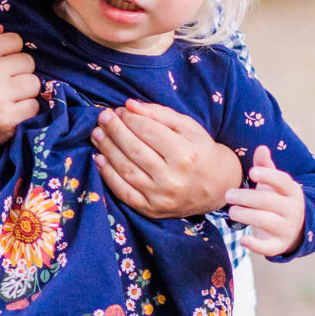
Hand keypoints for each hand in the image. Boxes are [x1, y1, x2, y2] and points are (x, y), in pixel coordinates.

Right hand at [0, 16, 41, 173]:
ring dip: (25, 90)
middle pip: (28, 61)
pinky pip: (34, 106)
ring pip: (34, 83)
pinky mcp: (7, 118)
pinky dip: (26, 109)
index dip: (8, 51)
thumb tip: (0, 27)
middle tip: (2, 81)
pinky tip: (10, 110)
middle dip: (18, 70)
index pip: (15, 40)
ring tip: (8, 95)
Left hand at [92, 101, 240, 217]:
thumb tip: (129, 105)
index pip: (148, 132)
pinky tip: (100, 159)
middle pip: (134, 150)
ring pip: (126, 170)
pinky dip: (108, 175)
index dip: (129, 119)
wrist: (217, 187)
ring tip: (97, 134)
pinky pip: (124, 192)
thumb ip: (159, 114)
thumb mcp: (188, 127)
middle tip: (102, 118)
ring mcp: (161, 197)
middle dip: (114, 131)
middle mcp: (173, 178)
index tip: (118, 110)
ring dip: (107, 150)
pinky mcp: (152, 210)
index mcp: (186, 154)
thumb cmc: (201, 151)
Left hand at [226, 144, 304, 257]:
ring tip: (231, 211)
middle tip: (228, 195)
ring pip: (267, 222)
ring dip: (246, 216)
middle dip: (247, 198)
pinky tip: (242, 240)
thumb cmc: (278, 200)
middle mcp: (292, 209)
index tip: (252, 173)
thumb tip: (261, 147)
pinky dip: (256, 245)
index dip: (268, 176)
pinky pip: (269, 247)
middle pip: (269, 202)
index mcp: (292, 191)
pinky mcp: (279, 245)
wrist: (296, 228)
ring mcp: (287, 228)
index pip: (283, 181)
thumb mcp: (276, 184)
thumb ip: (267, 168)